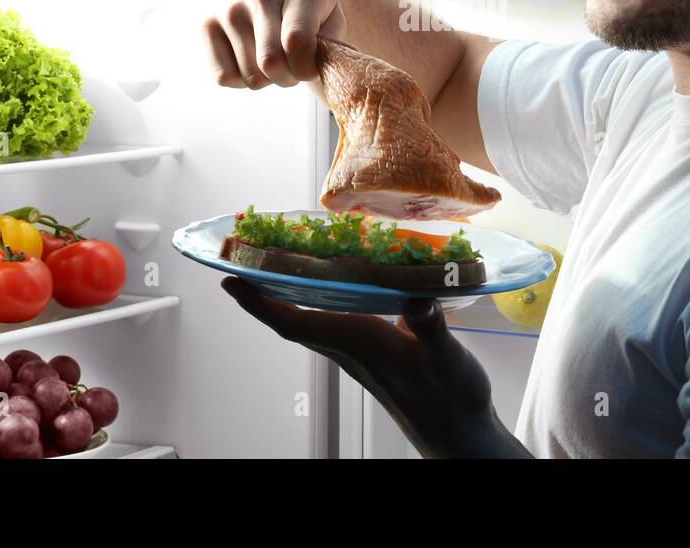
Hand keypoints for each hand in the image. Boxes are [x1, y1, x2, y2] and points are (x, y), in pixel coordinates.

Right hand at [203, 0, 345, 89]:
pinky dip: (241, 80)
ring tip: (276, 57)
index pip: (297, 42)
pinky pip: (223, 77)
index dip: (306, 68)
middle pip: (271, 64)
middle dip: (289, 77)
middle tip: (295, 64)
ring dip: (267, 79)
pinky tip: (252, 59)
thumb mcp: (335, 25)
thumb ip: (333, 50)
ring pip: (250, 76)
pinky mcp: (208, 24)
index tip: (312, 68)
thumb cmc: (315, 14)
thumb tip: (326, 68)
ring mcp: (232, 8)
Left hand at [222, 277, 529, 457]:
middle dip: (263, 291)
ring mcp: (361, 349)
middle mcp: (352, 346)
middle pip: (292, 318)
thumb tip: (419, 296)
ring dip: (288, 293)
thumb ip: (430, 328)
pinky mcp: (376, 347)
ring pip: (311, 319)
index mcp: (361, 343)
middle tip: (240, 258)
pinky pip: (336, 318)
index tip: (231, 281)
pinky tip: (334, 279)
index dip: (261, 303)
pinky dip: (323, 296)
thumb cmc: (450, 399)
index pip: (296, 322)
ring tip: (275, 262)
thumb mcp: (446, 360)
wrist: (458, 429)